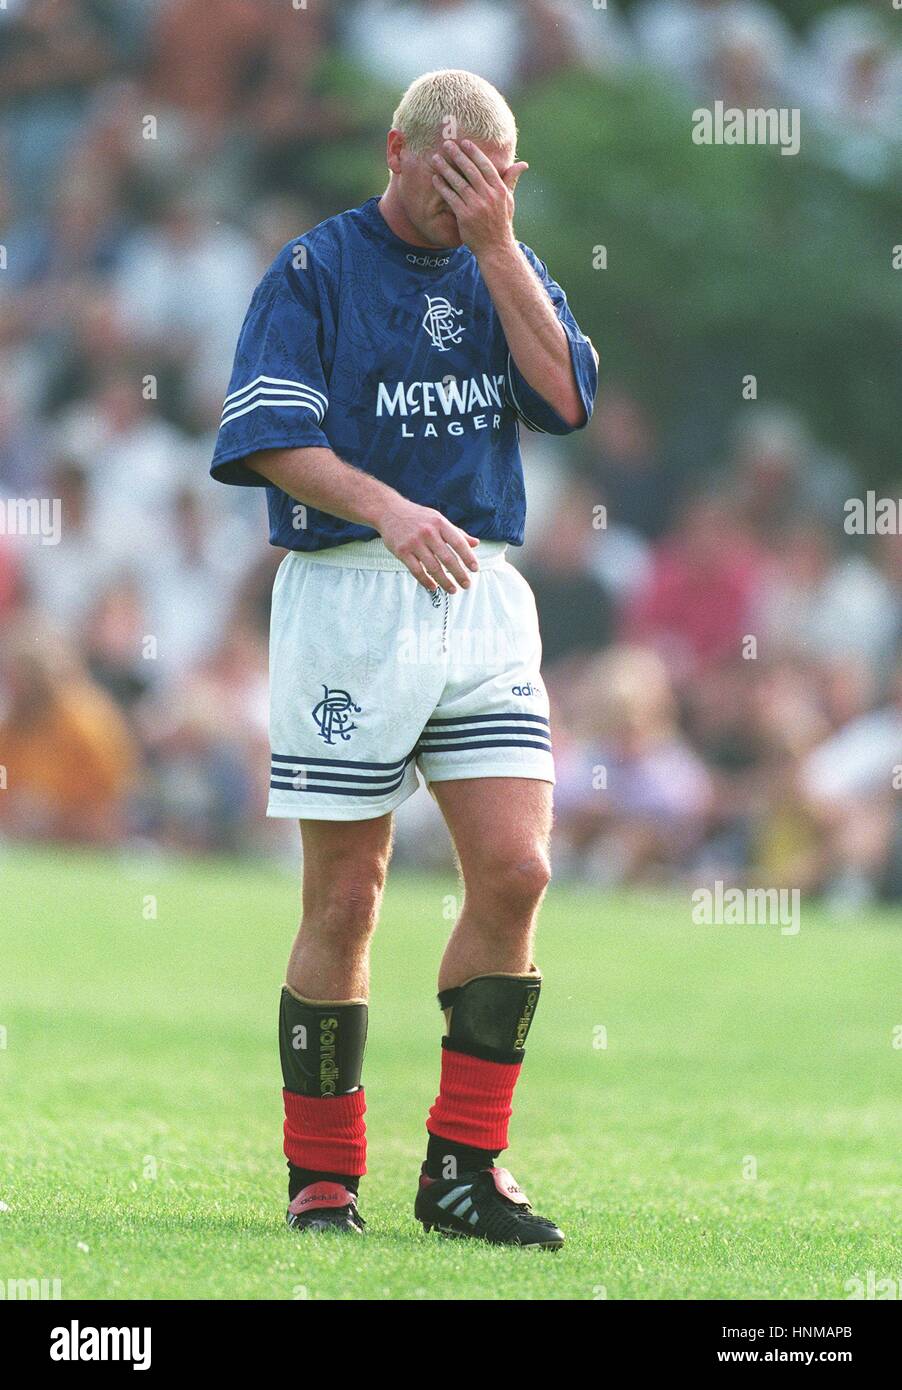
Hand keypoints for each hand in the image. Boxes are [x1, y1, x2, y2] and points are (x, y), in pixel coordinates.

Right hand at [376, 497, 479, 593]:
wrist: (389, 511)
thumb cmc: (417, 517)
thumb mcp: (438, 519)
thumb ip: (456, 533)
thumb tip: (475, 543)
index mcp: (440, 523)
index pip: (458, 542)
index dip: (468, 557)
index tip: (475, 569)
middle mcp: (428, 532)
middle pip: (447, 558)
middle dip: (459, 574)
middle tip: (466, 585)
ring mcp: (414, 542)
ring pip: (433, 567)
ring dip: (444, 581)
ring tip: (452, 589)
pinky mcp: (402, 551)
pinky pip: (416, 570)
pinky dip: (426, 581)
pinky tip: (433, 587)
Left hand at [431, 139, 527, 256]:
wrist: (495, 248)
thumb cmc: (501, 222)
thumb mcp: (509, 200)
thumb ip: (511, 180)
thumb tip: (523, 164)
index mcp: (500, 190)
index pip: (486, 167)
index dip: (474, 153)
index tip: (465, 142)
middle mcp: (489, 196)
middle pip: (471, 171)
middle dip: (458, 156)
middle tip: (447, 144)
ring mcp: (476, 206)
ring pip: (459, 183)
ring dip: (446, 169)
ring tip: (436, 158)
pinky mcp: (465, 216)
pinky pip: (451, 198)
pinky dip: (442, 187)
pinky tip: (435, 179)